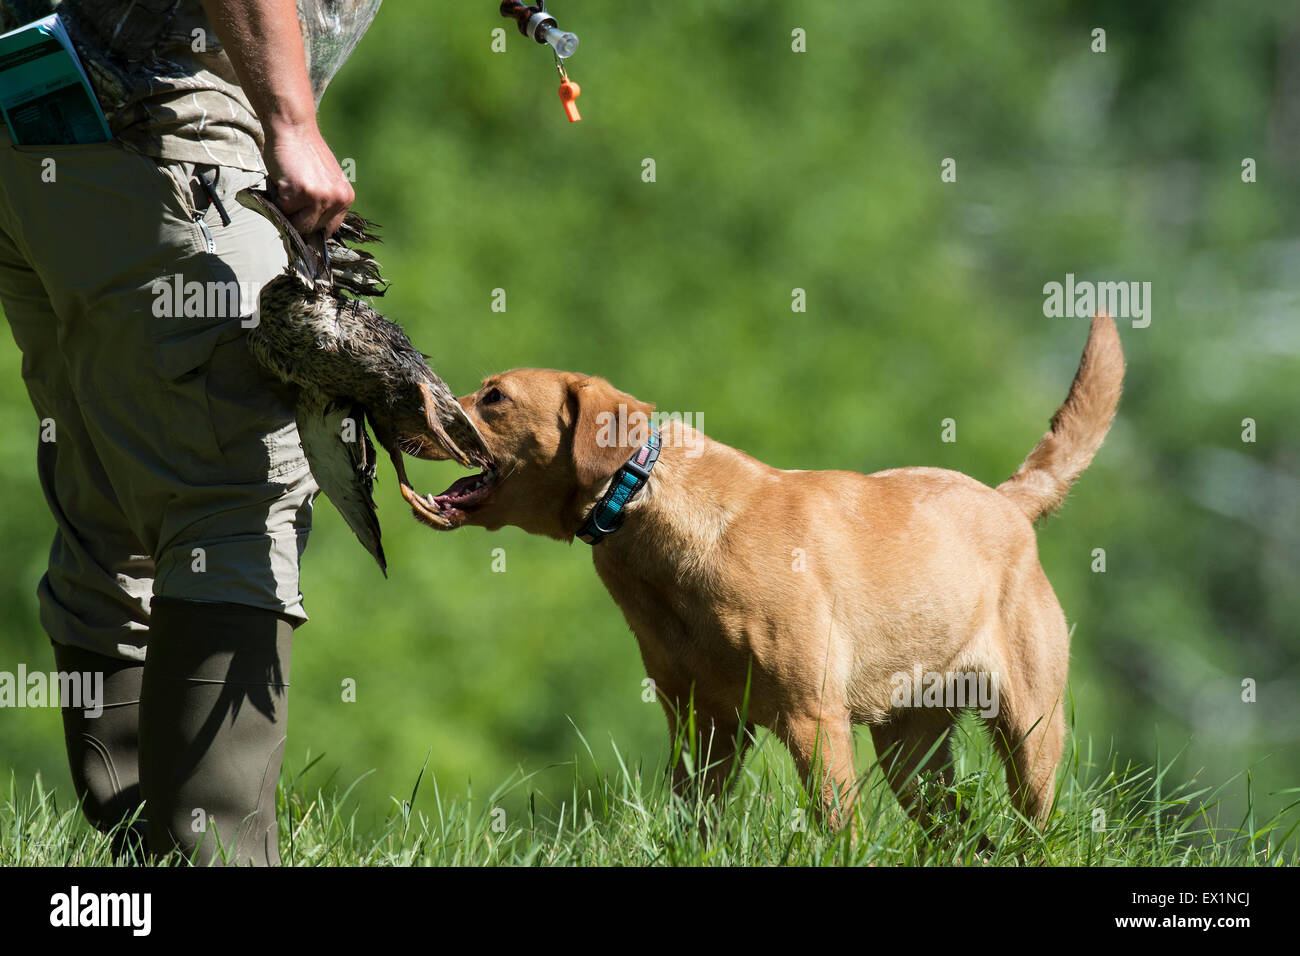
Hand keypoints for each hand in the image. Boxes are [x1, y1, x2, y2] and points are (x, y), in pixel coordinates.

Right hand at [263, 119, 354, 236]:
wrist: (293, 127)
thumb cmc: (304, 153)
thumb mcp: (325, 181)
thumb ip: (323, 203)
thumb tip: (311, 231)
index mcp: (345, 197)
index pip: (328, 229)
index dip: (311, 225)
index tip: (299, 218)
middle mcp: (337, 199)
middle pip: (311, 230)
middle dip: (295, 216)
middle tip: (290, 192)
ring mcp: (320, 197)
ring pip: (296, 224)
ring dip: (284, 209)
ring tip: (287, 185)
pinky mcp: (300, 193)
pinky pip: (281, 210)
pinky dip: (274, 196)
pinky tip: (281, 178)